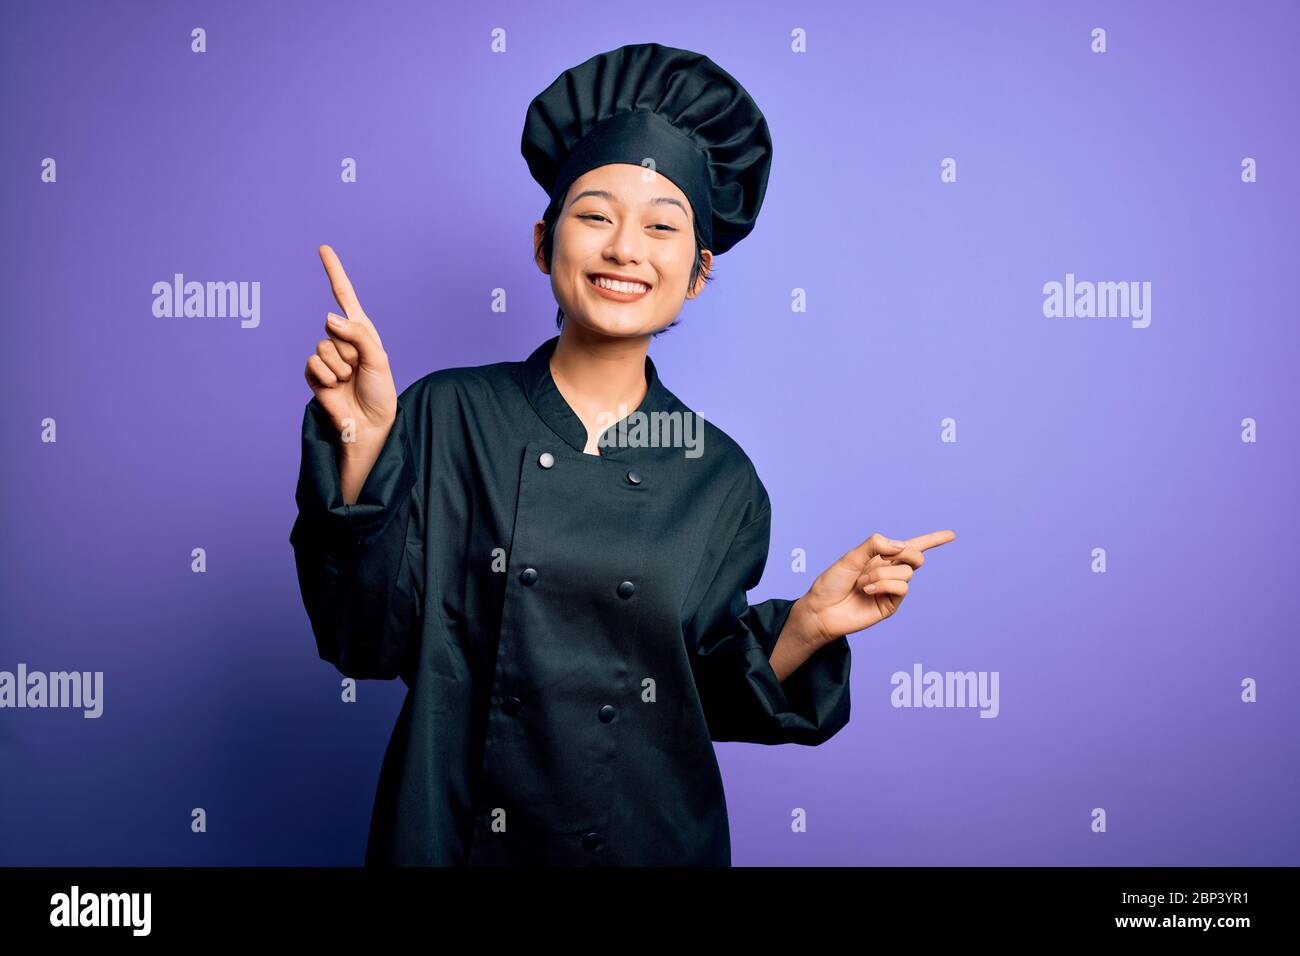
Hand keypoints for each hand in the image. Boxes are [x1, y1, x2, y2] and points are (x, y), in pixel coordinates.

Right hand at [303, 245, 396, 452]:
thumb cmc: (379, 391)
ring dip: (339, 367)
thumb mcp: (378, 358)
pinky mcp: (314, 373)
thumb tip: (327, 317)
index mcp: (361, 330)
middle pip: (334, 329)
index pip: (344, 296)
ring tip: (349, 381)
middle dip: (350, 352)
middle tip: (360, 371)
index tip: (323, 249)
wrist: (369, 422)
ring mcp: (326, 356)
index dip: (334, 272)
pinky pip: (312, 363)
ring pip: (322, 347)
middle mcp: (342, 339)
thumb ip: (356, 334)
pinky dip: (326, 377)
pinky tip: (335, 387)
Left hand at [796, 530, 955, 645]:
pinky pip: (902, 587)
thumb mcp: (850, 557)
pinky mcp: (891, 604)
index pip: (910, 546)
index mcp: (880, 556)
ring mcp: (891, 588)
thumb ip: (874, 545)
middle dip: (906, 552)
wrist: (821, 609)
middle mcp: (889, 571)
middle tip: (885, 558)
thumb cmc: (831, 583)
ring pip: (907, 572)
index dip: (933, 540)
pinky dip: (884, 585)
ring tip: (862, 583)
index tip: (952, 535)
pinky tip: (867, 590)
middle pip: (916, 556)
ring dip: (882, 574)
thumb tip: (901, 545)